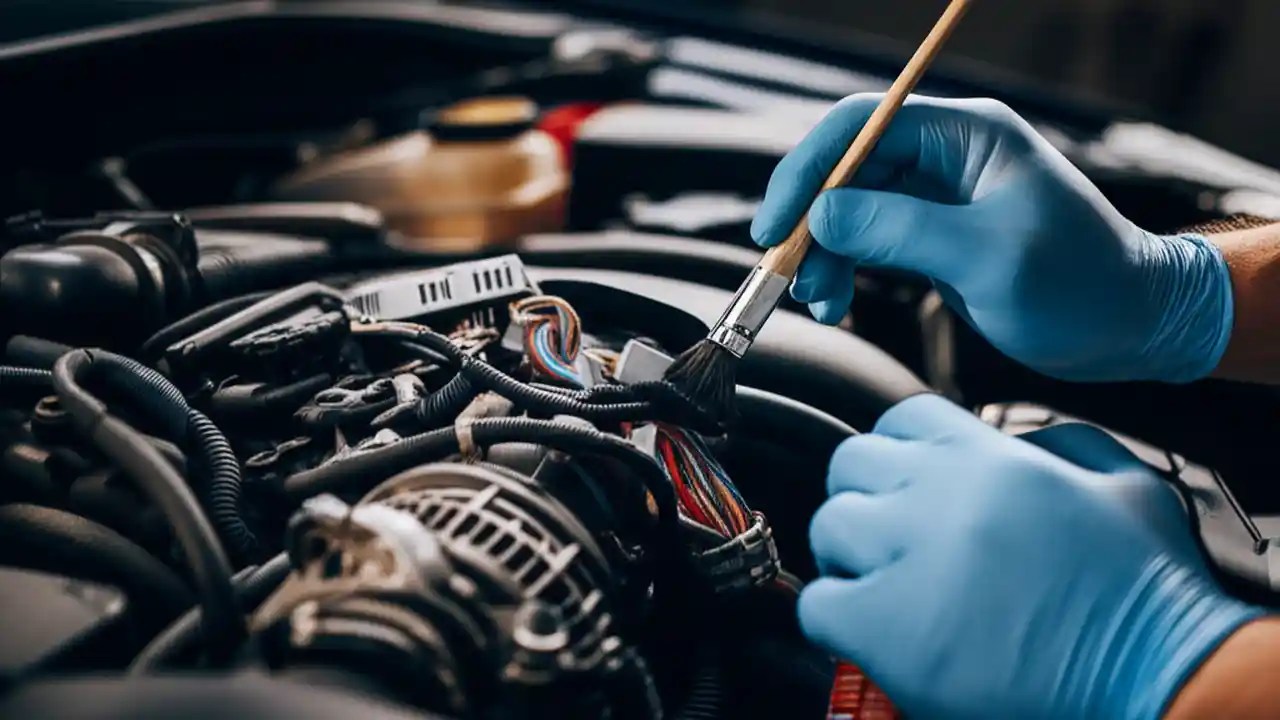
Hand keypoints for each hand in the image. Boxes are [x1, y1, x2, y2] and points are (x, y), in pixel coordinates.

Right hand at [751, 95, 1233, 382]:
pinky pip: (867, 238)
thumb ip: (899, 230)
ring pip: (849, 207)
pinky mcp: (933, 234)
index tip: (775, 225)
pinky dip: (843, 268)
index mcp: (967, 135)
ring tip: (820, 301)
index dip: (808, 170)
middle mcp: (947, 154)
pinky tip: (837, 302)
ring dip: (823, 253)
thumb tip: (821, 217)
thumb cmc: (1079, 286)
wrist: (1130, 325)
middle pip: (846, 168)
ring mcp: (938, 194)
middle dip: (810, 221)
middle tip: (788, 274)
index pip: (861, 125)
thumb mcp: (986, 258)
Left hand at [799, 394, 1262, 719]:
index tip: (908, 486)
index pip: (901, 420)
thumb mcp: (1126, 485)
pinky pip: (817, 604)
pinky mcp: (882, 627)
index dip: (899, 453)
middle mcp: (937, 495)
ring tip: (878, 588)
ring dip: (846, 557)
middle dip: (863, 497)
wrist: (1158, 680)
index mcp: (988, 458)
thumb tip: (1017, 441)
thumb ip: (1066, 444)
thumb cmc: (1148, 594)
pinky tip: (867, 633)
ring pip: (826, 528)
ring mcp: (904, 558)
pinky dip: (832, 619)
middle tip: (886, 538)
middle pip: (849, 465)